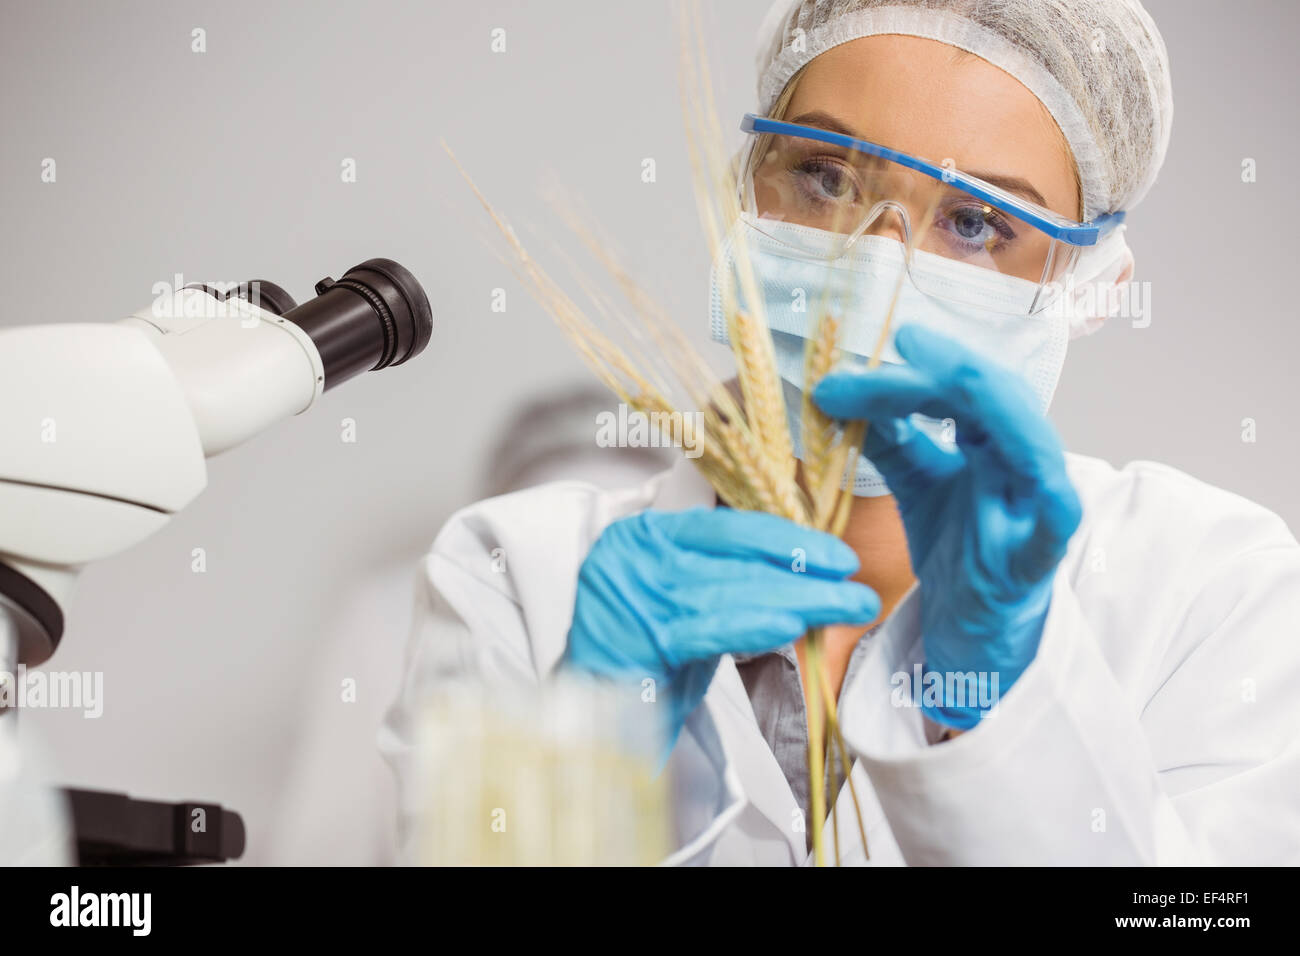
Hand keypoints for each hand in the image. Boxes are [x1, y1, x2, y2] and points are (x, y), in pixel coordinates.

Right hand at [563, 507, 880, 757]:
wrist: (579, 722)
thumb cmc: (637, 663)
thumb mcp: (678, 608)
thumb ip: (723, 584)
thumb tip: (800, 579)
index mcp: (644, 535)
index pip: (726, 525)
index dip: (786, 537)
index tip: (836, 556)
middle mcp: (635, 554)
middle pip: (736, 555)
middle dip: (805, 570)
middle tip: (857, 585)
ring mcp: (635, 593)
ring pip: (733, 589)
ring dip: (799, 600)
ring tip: (847, 606)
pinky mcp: (642, 637)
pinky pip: (713, 626)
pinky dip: (758, 625)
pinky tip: (795, 627)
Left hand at [813, 325, 1081, 729]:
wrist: (973, 630)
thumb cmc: (955, 549)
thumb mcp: (915, 483)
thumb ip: (887, 437)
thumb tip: (837, 391)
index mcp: (993, 442)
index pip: (961, 389)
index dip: (920, 367)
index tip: (870, 355)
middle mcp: (1021, 464)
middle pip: (996, 401)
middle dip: (950, 369)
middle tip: (903, 345)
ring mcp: (1035, 508)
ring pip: (1032, 443)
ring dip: (990, 404)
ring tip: (948, 376)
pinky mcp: (1039, 556)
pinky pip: (1055, 520)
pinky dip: (1048, 495)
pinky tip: (1032, 470)